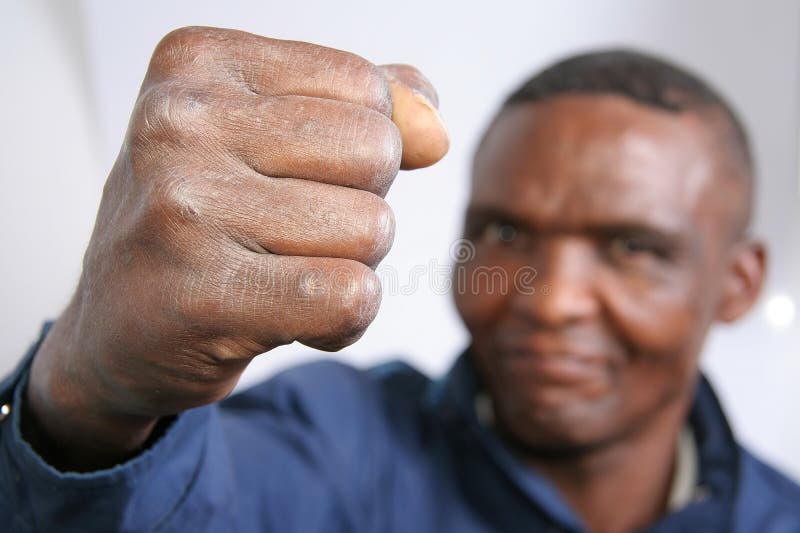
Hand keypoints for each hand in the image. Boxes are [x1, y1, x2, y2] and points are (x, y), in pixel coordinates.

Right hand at [23, 27, 447, 468]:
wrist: (119, 324)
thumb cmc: (204, 220)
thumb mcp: (270, 137)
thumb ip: (367, 111)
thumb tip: (435, 129)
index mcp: (198, 63)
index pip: (366, 88)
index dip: (363, 147)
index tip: (295, 177)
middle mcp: (179, 123)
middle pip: (376, 152)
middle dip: (361, 203)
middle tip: (292, 232)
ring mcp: (183, 209)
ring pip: (371, 230)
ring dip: (350, 266)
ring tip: (280, 274)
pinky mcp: (200, 296)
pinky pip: (350, 297)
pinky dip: (343, 321)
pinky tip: (290, 319)